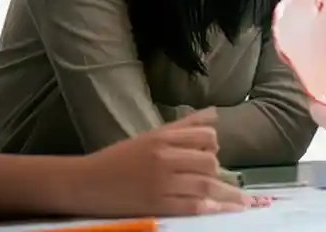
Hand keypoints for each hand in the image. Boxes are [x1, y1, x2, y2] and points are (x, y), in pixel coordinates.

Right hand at [70, 109, 246, 216]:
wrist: (84, 183)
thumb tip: (214, 114)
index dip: (213, 146)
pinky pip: (191, 206)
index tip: (213, 155)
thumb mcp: (150, 136)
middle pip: (209, 162)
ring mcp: (161, 182)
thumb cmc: (118, 159)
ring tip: (241, 202)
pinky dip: (209, 208)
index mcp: (163, 138)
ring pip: (205, 184)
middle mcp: (164, 158)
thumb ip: (183, 126)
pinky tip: (221, 210)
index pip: (206, 137)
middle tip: (217, 179)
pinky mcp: (156, 204)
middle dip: (216, 171)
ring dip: (226, 194)